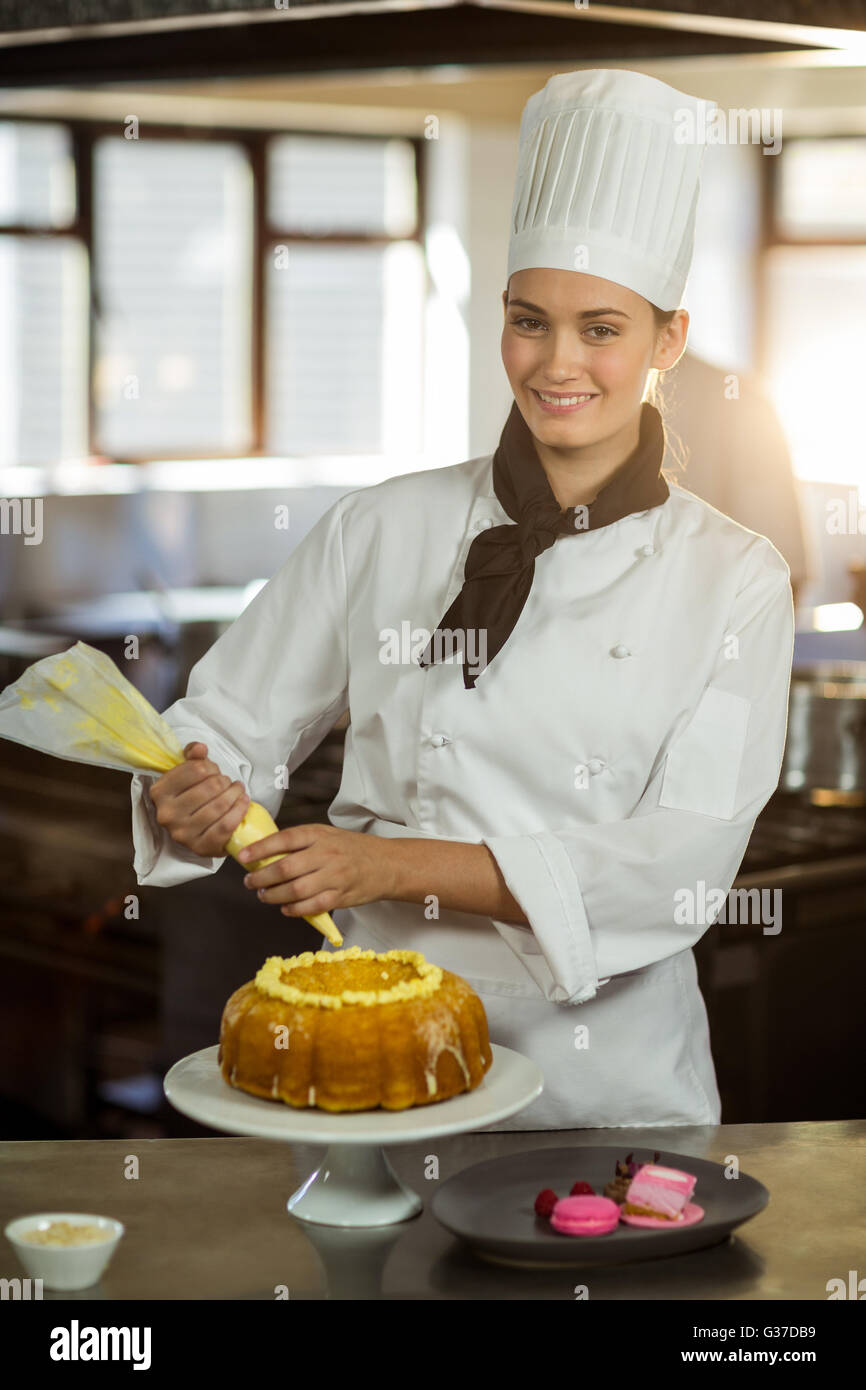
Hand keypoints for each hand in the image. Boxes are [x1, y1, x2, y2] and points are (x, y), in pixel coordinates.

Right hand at [149, 742, 249, 857]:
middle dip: (224, 781)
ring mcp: (182, 834)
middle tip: (228, 783)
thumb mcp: (187, 773)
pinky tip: (244, 801)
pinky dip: (240, 810)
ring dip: (235, 794)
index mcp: (159, 792)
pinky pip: (226, 825)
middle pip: (210, 787)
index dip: (211, 767)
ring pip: (219, 806)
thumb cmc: (192, 796)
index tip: (214, 771)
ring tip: (238, 790)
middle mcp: (167, 814)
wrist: (196, 830)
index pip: (195, 770)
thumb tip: (200, 748)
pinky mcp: (200, 848)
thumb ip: (193, 756)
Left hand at [238, 823, 394, 916]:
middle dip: (261, 877)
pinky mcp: (340, 897)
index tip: (243, 857)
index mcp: (320, 835)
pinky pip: (310, 906)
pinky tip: (284, 908)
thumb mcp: (328, 835)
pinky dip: (293, 910)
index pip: (284, 839)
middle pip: (285, 868)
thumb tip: (267, 853)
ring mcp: (334, 877)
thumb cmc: (352, 849)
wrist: (387, 864)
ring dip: (273, 895)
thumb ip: (302, 842)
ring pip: (295, 890)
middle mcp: (326, 854)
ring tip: (264, 895)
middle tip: (249, 882)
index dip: (260, 849)